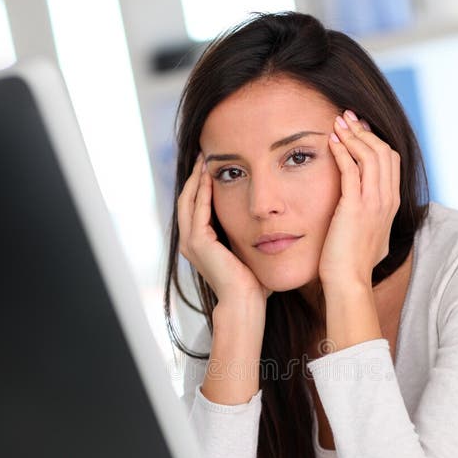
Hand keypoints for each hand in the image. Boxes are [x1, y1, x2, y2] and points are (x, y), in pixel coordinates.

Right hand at [177, 155, 271, 306]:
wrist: (245, 302)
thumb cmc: (252, 283)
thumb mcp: (249, 251)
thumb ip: (251, 236)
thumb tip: (269, 223)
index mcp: (200, 243)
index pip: (196, 206)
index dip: (202, 185)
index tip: (213, 165)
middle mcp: (190, 242)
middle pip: (187, 199)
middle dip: (195, 176)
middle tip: (204, 154)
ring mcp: (190, 242)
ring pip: (188, 201)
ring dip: (196, 179)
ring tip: (204, 159)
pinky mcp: (197, 243)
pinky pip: (198, 210)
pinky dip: (203, 191)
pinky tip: (211, 176)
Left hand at [318, 110, 400, 289]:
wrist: (349, 283)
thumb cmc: (353, 265)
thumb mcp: (370, 238)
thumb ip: (371, 222)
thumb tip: (368, 220)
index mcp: (391, 205)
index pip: (391, 161)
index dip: (375, 141)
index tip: (358, 130)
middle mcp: (387, 201)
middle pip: (384, 152)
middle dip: (364, 130)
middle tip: (347, 116)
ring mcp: (374, 203)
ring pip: (370, 155)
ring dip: (353, 135)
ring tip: (337, 122)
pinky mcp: (355, 208)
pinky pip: (351, 170)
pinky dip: (341, 151)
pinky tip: (330, 142)